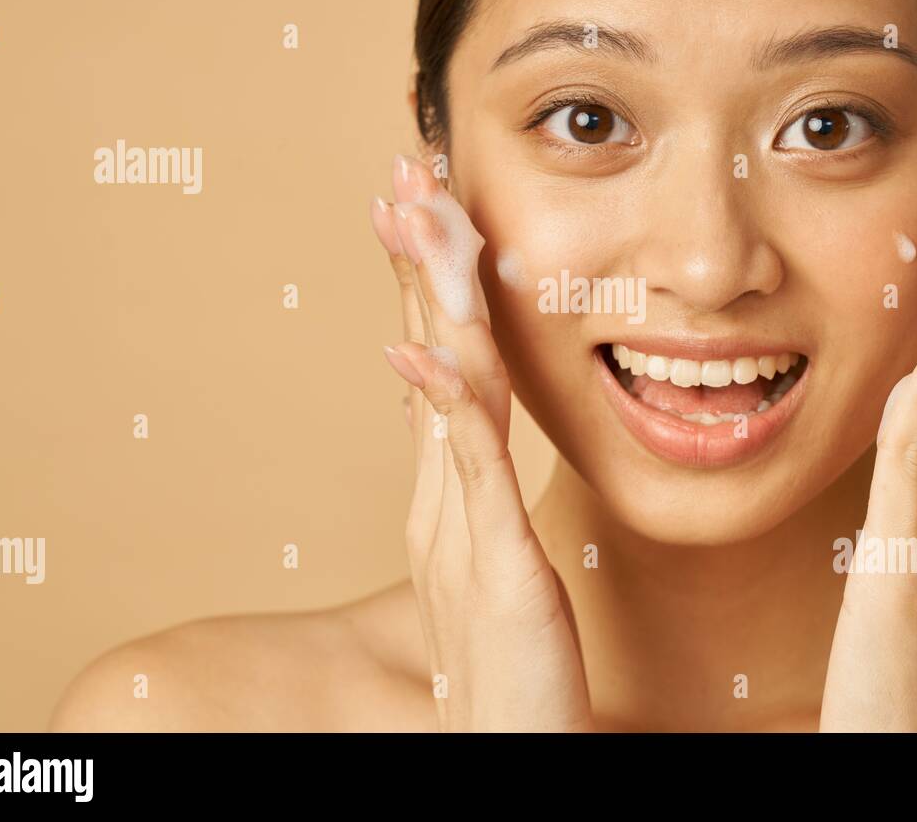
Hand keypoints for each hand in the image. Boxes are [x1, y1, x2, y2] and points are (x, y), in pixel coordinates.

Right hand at [371, 155, 592, 731]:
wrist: (505, 749)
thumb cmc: (513, 663)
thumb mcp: (493, 556)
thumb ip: (477, 487)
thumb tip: (461, 426)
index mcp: (450, 485)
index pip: (437, 359)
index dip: (428, 280)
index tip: (427, 202)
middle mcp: (441, 492)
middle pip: (426, 350)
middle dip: (415, 256)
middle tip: (403, 167)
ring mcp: (458, 525)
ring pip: (444, 388)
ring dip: (426, 298)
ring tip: (408, 212)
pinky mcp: (490, 566)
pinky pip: (466, 472)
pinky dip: (443, 405)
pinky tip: (420, 352)